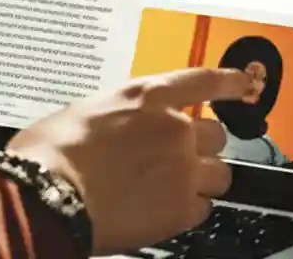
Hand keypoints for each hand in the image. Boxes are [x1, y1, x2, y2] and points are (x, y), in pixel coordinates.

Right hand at [8, 68, 251, 255]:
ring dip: (201, 179)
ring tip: (172, 189)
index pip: (204, 81)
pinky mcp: (182, 210)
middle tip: (175, 158)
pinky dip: (187, 209)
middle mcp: (174, 128)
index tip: (243, 84)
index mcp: (147, 97)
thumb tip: (120, 128)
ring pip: (219, 175)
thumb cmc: (51, 151)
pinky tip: (162, 211)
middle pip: (215, 135)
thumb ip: (120, 116)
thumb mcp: (85, 112)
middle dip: (199, 146)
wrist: (49, 193)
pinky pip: (203, 208)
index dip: (229, 83)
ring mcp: (183, 170)